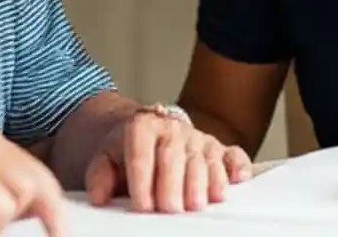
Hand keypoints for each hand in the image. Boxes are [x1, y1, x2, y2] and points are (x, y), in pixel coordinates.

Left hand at [84, 109, 253, 212]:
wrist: (146, 132)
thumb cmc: (126, 150)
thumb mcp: (105, 157)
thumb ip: (99, 174)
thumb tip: (99, 195)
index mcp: (143, 127)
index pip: (141, 153)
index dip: (142, 180)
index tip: (142, 205)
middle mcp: (173, 130)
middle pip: (174, 156)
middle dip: (173, 184)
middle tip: (171, 209)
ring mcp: (198, 139)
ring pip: (204, 158)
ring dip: (203, 181)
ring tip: (198, 203)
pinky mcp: (218, 149)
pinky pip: (233, 155)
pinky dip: (238, 167)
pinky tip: (237, 180)